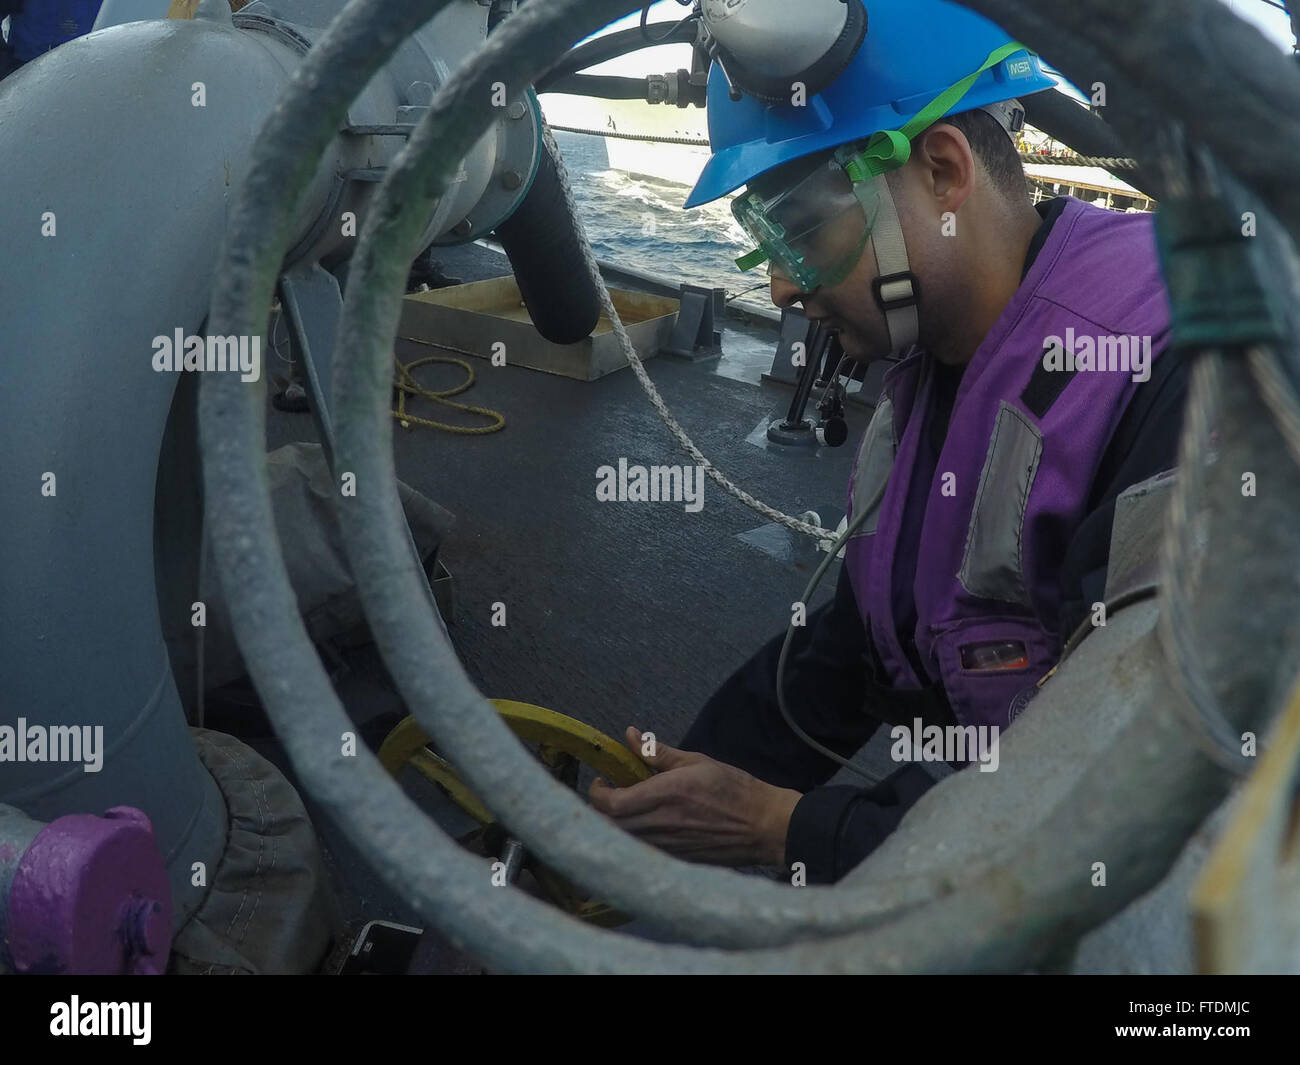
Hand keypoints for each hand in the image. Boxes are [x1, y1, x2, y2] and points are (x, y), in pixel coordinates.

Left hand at [587, 726, 801, 866]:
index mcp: (665, 794)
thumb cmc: (733, 789)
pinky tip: (641, 826)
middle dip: (598, 811)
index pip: (612, 803)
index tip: (601, 781)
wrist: (763, 826)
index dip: (597, 793)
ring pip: (621, 841)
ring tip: (621, 809)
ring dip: (612, 826)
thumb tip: (629, 734)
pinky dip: (630, 839)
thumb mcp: (696, 761)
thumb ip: (657, 751)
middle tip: (606, 795)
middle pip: (609, 826)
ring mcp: (666, 846)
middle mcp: (661, 823)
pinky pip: (640, 851)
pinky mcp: (674, 860)